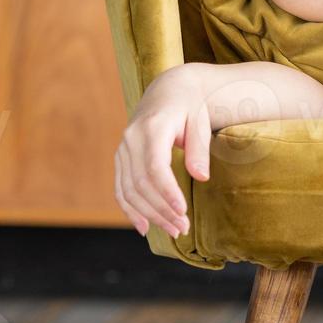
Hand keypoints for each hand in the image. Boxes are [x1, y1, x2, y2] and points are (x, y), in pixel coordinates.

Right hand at [114, 64, 211, 238]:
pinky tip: (144, 227)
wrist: (169, 91)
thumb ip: (199, 149)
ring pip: (129, 190)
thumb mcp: (200, 122)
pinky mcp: (121, 158)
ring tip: (173, 231)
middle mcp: (131, 139)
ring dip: (149, 214)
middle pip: (141, 183)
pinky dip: (129, 209)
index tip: (182, 212)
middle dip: (161, 210)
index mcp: (152, 128)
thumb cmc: (190, 107)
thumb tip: (201, 177)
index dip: (167, 193)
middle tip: (183, 229)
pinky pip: (120, 188)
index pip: (155, 167)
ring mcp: (122, 149)